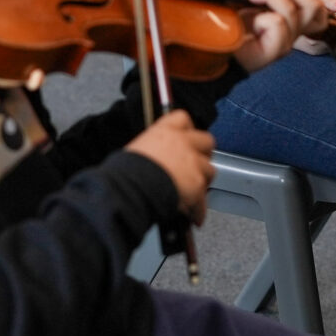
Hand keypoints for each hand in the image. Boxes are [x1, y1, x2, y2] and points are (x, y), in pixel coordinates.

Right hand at [125, 110, 215, 224]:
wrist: (129, 189)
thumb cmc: (126, 172)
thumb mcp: (136, 151)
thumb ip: (153, 150)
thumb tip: (155, 159)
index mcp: (165, 131)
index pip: (183, 119)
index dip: (186, 130)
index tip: (185, 138)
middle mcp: (182, 143)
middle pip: (206, 142)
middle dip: (202, 154)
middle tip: (194, 165)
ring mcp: (192, 163)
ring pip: (209, 170)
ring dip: (201, 181)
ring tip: (192, 192)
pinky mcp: (196, 185)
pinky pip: (203, 199)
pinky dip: (198, 209)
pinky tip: (192, 215)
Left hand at [235, 0, 329, 70]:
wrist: (216, 45)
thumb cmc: (234, 23)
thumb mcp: (256, 2)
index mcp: (292, 21)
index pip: (318, 11)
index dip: (331, 4)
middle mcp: (294, 33)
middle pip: (314, 7)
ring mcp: (286, 42)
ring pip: (293, 11)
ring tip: (251, 0)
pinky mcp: (275, 51)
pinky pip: (277, 22)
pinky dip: (260, 18)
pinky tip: (250, 26)